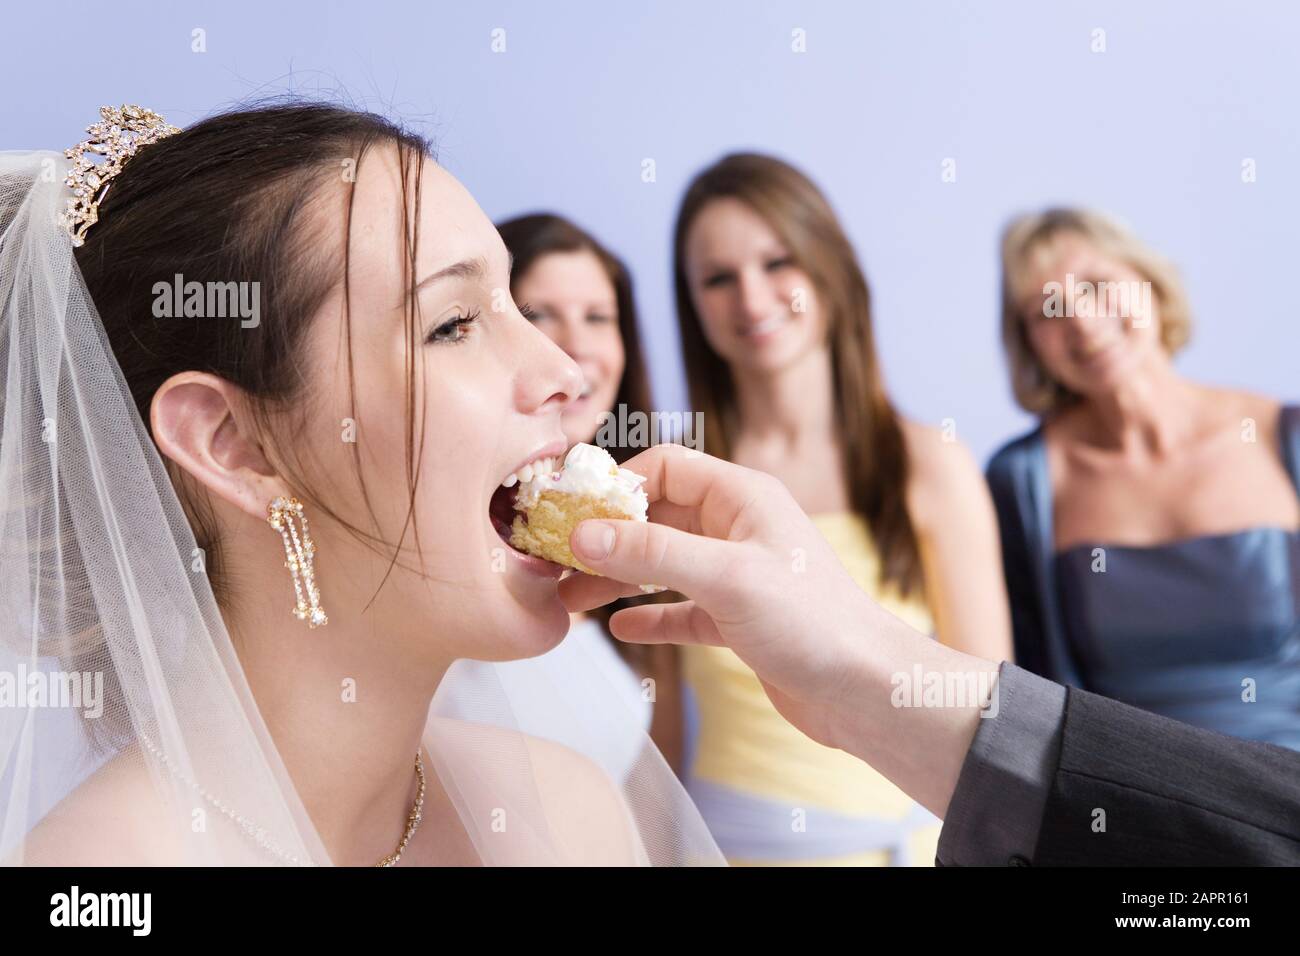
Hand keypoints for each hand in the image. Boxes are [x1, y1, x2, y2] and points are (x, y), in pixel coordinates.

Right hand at [560, 444, 897, 749]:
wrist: (866, 691)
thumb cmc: (813, 623)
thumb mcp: (724, 577)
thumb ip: (651, 553)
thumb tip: (583, 534)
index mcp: (743, 497)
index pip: (667, 467)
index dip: (619, 486)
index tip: (573, 515)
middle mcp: (739, 528)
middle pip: (658, 516)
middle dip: (608, 537)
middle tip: (557, 561)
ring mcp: (738, 574)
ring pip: (663, 565)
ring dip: (619, 578)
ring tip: (572, 598)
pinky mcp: (739, 620)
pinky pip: (681, 609)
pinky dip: (651, 615)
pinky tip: (621, 627)